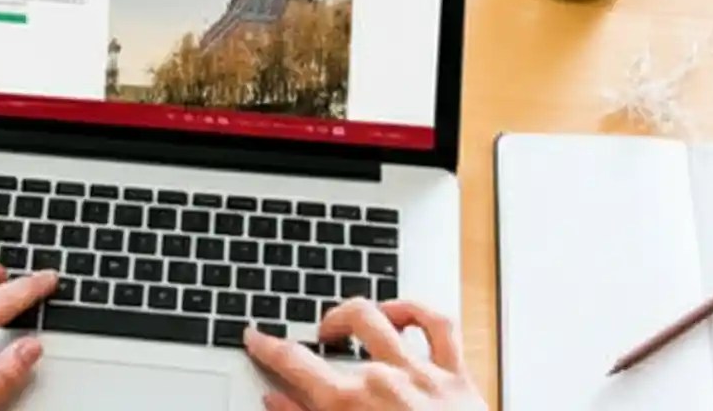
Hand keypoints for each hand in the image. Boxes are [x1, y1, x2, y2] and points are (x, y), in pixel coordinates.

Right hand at [244, 299, 484, 410]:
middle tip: (315, 340)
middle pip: (340, 330)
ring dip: (359, 313)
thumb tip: (274, 402)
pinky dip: (416, 311)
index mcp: (350, 404)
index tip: (256, 337)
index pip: (294, 362)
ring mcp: (422, 373)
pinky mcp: (456, 376)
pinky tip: (399, 315)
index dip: (268, 346)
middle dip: (321, 329)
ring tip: (349, 323)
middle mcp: (383, 379)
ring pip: (382, 316)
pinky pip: (438, 325)